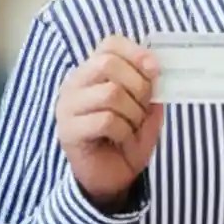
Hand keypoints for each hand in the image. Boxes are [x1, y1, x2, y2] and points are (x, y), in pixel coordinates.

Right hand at [55, 35, 164, 213]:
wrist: (112, 178)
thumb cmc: (126, 139)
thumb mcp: (145, 109)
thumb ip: (148, 87)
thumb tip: (155, 68)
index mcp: (92, 72)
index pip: (109, 44)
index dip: (135, 52)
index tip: (155, 70)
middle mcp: (75, 84)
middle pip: (107, 64)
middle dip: (137, 85)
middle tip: (144, 107)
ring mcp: (68, 107)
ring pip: (110, 93)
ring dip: (133, 113)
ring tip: (132, 128)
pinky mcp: (69, 131)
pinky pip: (105, 120)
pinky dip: (124, 131)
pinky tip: (121, 140)